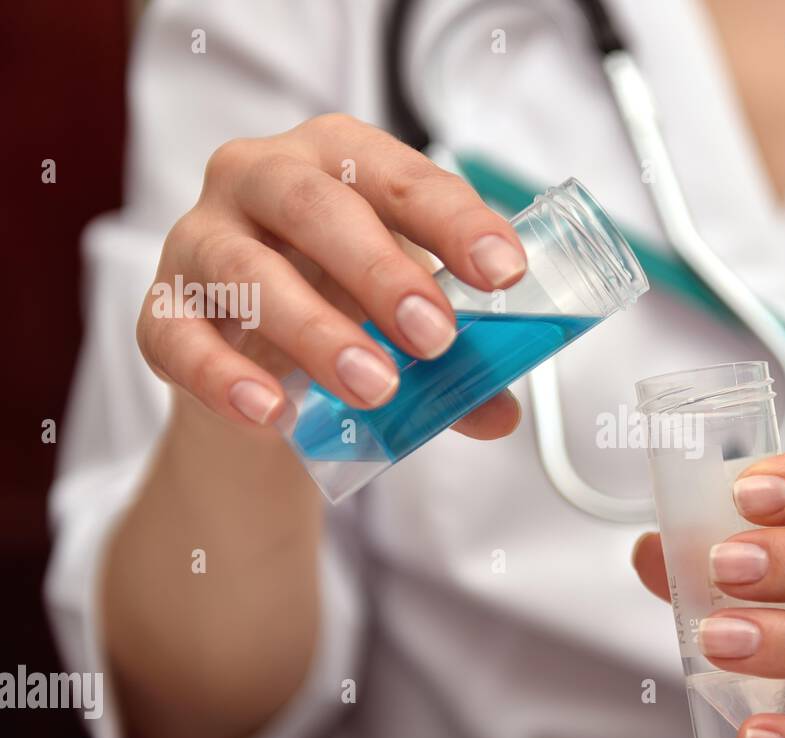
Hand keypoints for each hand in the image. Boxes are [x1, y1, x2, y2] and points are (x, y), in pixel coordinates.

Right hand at [138, 112, 522, 437]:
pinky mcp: (162, 308)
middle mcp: (260, 178)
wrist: (256, 355)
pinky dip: (225, 378)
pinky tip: (271, 412)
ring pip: (248, 273)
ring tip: (374, 387)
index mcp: (336, 158)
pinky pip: (181, 338)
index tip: (504, 270)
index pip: (399, 176)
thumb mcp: (404, 316)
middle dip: (382, 272)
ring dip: (317, 332)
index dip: (455, 222)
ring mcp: (201, 238)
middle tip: (435, 335)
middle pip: (315, 208)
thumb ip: (456, 361)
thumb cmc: (341, 302)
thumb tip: (499, 413)